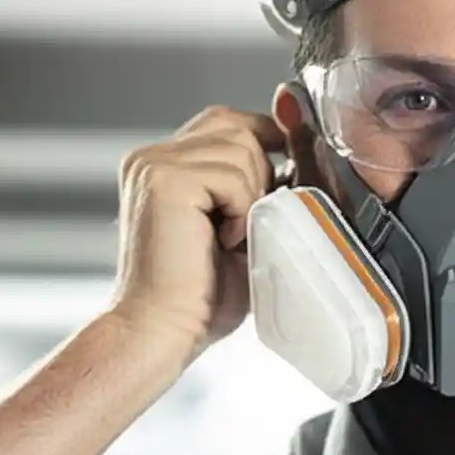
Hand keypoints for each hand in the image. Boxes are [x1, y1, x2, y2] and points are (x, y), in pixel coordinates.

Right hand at [110, 105, 284, 354]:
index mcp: (165, 164)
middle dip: (261, 176)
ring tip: (228, 237)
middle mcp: (152, 156)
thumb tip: (301, 143)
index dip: (266, 141)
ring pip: (241, 149)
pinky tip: (221, 240)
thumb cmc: (201, 295)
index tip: (289, 172)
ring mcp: (154, 163)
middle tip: (245, 226)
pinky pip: (232, 174)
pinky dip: (240, 210)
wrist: (161, 332)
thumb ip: (260, 183)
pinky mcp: (163, 178)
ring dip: (250, 197)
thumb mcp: (242, 224)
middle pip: (239, 128)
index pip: (229, 123)